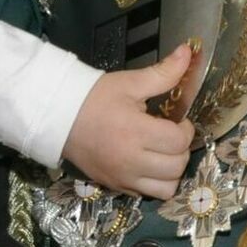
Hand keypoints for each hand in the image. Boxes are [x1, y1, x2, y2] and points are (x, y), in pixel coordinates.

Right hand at [61, 45, 198, 199]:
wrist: (58, 116)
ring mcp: (123, 178)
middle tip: (169, 135)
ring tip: (161, 153)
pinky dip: (153, 182)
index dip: (185, 129)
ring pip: (167, 189)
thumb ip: (163, 72)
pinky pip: (146, 194)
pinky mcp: (115, 187)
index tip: (176, 120)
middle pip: (177, 167)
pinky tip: (146, 163)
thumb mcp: (129, 83)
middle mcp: (132, 161)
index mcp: (136, 132)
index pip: (179, 141)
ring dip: (171, 172)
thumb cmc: (95, 98)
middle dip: (180, 149)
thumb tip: (189, 52)